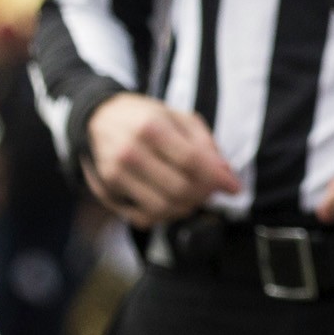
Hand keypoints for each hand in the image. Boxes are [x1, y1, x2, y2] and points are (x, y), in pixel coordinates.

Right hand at [83, 91, 238, 224]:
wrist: (99, 119)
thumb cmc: (145, 117)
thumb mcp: (178, 116)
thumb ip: (205, 143)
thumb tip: (226, 173)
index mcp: (151, 127)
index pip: (191, 161)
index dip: (217, 178)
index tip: (234, 187)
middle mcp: (130, 152)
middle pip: (179, 189)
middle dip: (204, 195)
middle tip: (212, 190)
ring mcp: (116, 174)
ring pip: (162, 208)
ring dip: (186, 208)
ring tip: (194, 196)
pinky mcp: (107, 192)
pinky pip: (143, 218)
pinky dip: (165, 217)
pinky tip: (172, 203)